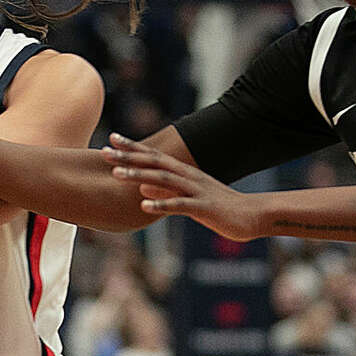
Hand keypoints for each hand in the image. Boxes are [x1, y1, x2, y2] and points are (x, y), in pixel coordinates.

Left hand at [105, 132, 269, 241]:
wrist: (252, 216)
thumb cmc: (219, 208)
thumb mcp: (188, 198)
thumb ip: (165, 192)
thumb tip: (143, 188)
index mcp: (184, 173)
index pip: (154, 155)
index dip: (132, 147)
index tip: (111, 140)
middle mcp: (188, 176)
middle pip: (154, 162)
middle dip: (128, 156)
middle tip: (103, 152)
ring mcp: (195, 190)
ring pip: (163, 180)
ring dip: (138, 175)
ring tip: (115, 174)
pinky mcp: (203, 207)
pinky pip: (179, 205)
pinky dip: (161, 204)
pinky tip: (143, 205)